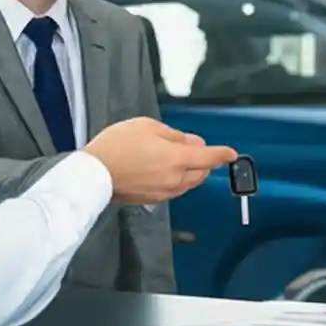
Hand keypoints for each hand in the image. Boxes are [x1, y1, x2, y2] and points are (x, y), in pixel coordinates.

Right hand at [83, 117, 237, 203]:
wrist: (93, 174)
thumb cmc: (116, 146)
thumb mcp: (147, 126)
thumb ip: (174, 135)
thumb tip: (190, 142)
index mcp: (177, 159)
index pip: (209, 157)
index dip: (222, 154)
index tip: (231, 153)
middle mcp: (174, 178)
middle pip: (201, 172)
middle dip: (205, 161)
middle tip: (196, 148)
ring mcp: (163, 191)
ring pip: (189, 183)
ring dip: (192, 172)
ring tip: (181, 158)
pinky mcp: (152, 199)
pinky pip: (174, 189)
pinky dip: (178, 180)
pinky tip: (166, 170)